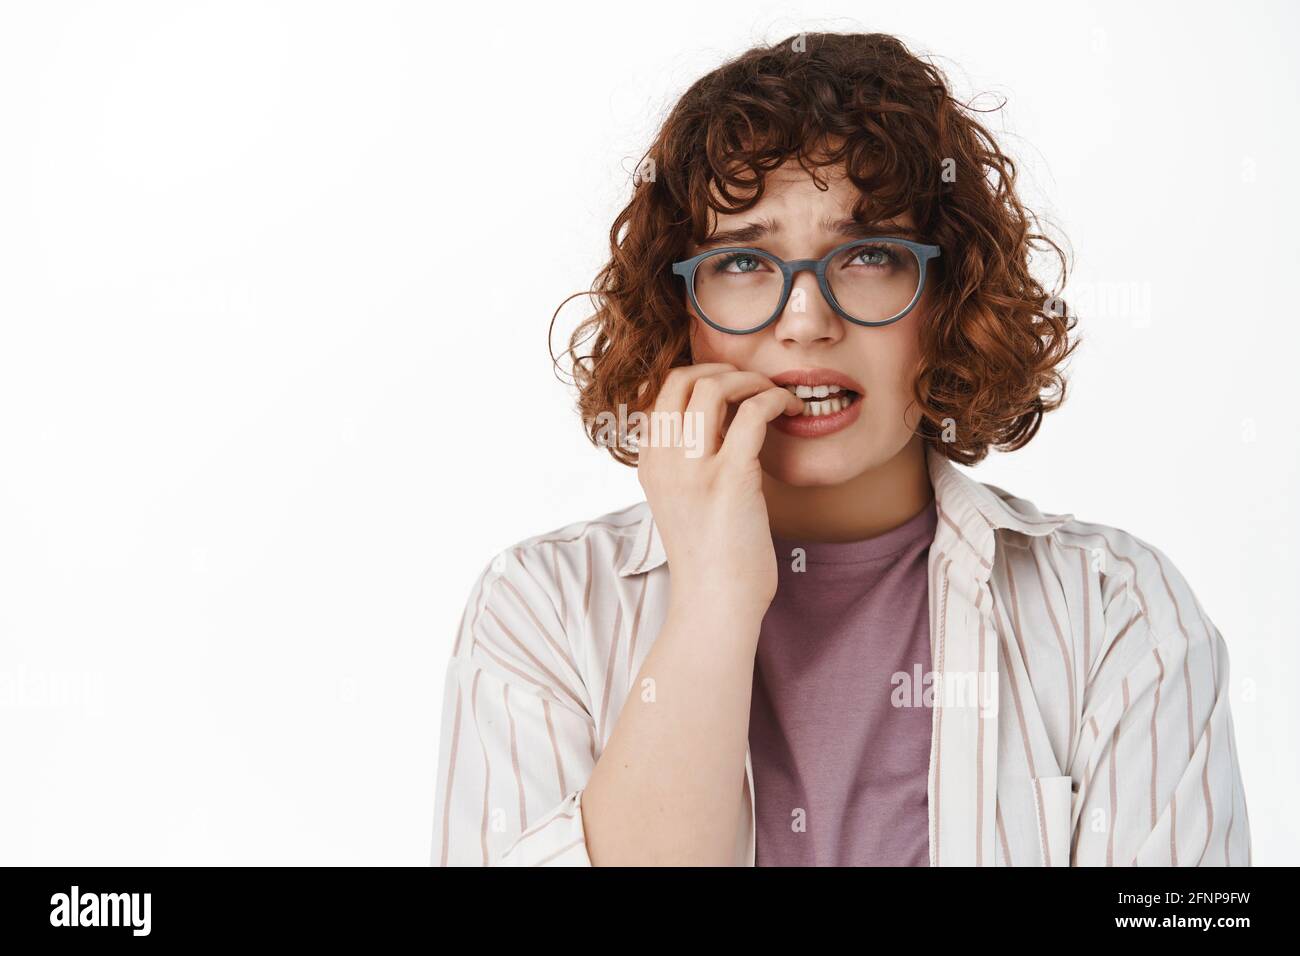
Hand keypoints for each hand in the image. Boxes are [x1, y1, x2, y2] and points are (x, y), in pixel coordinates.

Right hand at [635, 363, 802, 615]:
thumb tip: (718, 426)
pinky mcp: (729, 480)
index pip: (659, 390)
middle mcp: (663, 460)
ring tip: (774, 395)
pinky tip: (791, 411)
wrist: (715, 605)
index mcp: (649, 463)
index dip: (697, 375)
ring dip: (752, 380)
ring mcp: (693, 469)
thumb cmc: (710, 558)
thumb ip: (684, 465)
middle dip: (723, 369)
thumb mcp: (679, 502)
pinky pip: (753, 415)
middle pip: (681, 378)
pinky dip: (776, 400)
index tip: (729, 386)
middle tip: (753, 384)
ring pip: (714, 387)